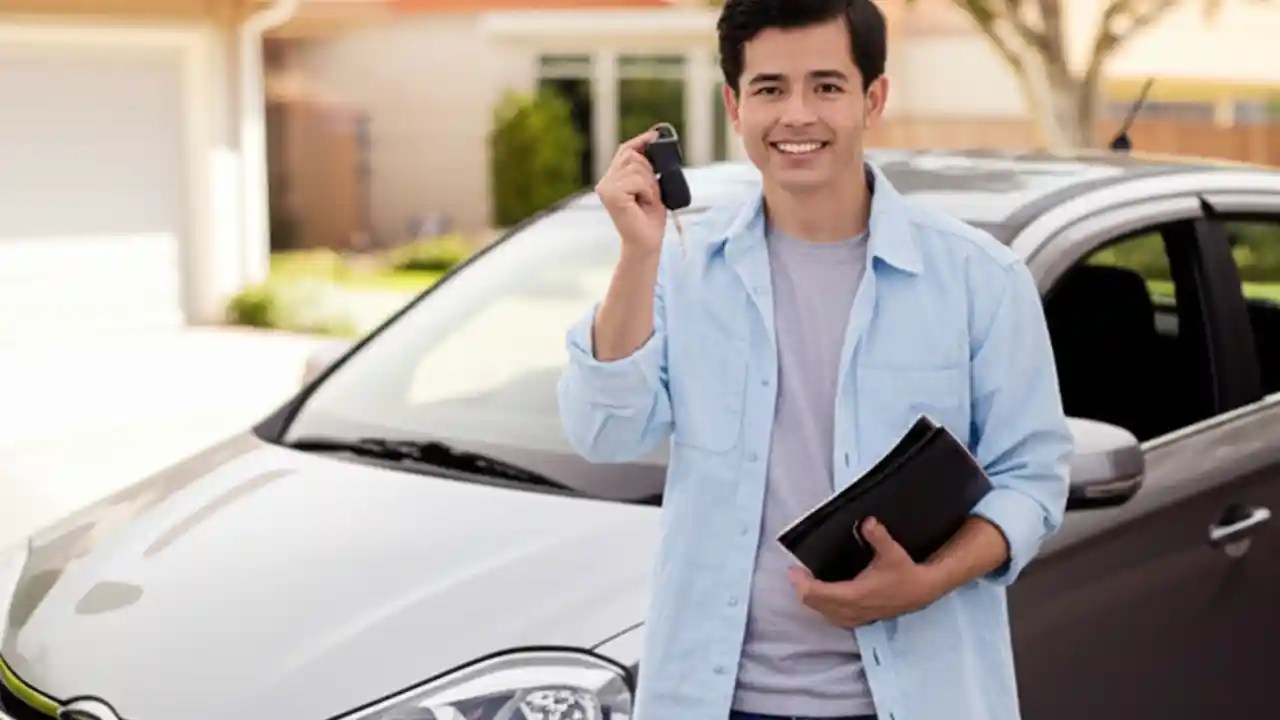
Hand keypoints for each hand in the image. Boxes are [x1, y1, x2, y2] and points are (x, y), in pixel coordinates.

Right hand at [595, 129, 666, 255]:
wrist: (647, 242)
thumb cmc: (650, 218)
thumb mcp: (651, 185)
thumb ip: (647, 165)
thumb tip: (652, 137)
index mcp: (612, 178)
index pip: (625, 149)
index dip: (641, 141)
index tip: (656, 136)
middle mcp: (605, 181)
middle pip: (633, 155)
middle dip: (650, 171)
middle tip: (650, 194)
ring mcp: (605, 188)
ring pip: (637, 167)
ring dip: (650, 184)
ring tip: (646, 201)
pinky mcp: (610, 194)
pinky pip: (637, 179)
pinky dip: (647, 191)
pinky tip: (642, 204)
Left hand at [787, 517, 944, 627]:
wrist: (923, 591)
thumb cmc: (906, 573)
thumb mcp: (892, 552)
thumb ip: (878, 536)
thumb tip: (867, 522)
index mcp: (855, 594)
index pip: (817, 594)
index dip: (802, 583)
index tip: (794, 570)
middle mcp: (853, 609)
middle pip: (815, 604)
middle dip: (803, 589)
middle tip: (797, 573)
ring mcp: (857, 616)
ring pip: (824, 613)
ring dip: (813, 600)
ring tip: (807, 583)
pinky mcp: (862, 619)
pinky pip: (835, 618)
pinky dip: (825, 608)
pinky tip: (825, 599)